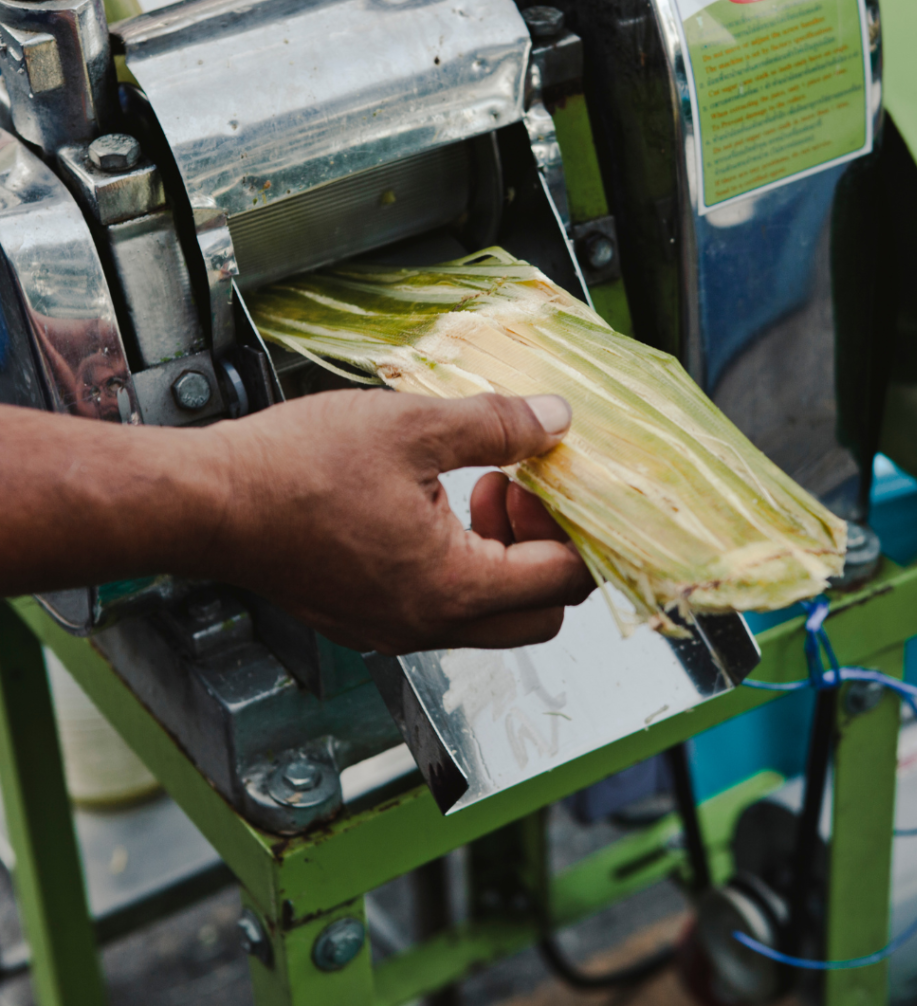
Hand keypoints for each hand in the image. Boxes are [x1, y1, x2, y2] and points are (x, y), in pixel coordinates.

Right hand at [206, 389, 593, 653]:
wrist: (208, 504)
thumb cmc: (294, 471)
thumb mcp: (412, 427)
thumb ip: (498, 426)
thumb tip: (555, 420)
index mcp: (452, 587)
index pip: (563, 582)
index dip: (575, 528)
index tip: (553, 481)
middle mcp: (429, 625)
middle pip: (537, 615)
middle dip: (545, 552)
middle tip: (517, 490)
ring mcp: (395, 630)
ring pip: (489, 615)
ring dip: (502, 557)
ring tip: (472, 489)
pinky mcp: (367, 620)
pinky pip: (442, 609)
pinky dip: (460, 567)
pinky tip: (429, 509)